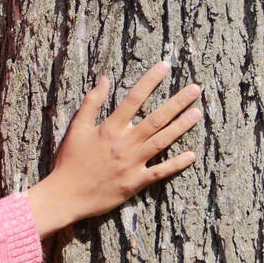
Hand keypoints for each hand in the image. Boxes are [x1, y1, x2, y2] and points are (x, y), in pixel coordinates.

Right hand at [27, 61, 200, 233]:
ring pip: (162, 141)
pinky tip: (191, 155)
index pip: (134, 99)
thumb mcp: (77, 128)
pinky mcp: (135, 182)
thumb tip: (103, 78)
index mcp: (110, 129)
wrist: (66, 195)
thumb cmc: (70, 161)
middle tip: (195, 89)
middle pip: (156, 119)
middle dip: (177, 102)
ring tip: (197, 113)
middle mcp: (124, 144)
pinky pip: (160, 172)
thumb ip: (92, 102)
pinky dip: (176, 164)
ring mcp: (132, 164)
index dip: (150, 81)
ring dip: (181, 127)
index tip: (165, 66)